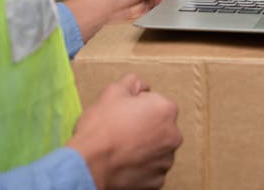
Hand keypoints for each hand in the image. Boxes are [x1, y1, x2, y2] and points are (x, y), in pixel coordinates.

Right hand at [67, 74, 182, 189]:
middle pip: (161, 128)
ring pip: (158, 150)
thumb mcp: (112, 92)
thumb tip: (140, 85)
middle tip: (123, 132)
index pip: (158, 104)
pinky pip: (151, 170)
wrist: (90, 163)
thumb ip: (131, 83)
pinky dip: (142, 168)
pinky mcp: (157, 181)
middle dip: (147, 128)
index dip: (140, 107)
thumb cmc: (102, 125)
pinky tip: (125, 164)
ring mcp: (166, 160)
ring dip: (146, 149)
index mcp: (166, 110)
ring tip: (123, 150)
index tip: (125, 114)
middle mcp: (173, 135)